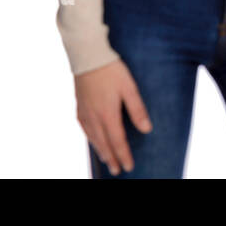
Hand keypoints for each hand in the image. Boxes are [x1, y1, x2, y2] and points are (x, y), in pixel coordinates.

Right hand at [74, 57, 151, 175]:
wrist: (87, 55)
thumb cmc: (111, 69)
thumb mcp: (129, 87)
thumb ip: (137, 109)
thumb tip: (147, 129)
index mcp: (108, 114)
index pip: (118, 141)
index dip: (124, 156)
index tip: (129, 167)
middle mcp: (94, 117)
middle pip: (104, 143)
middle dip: (112, 158)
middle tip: (118, 171)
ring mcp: (85, 112)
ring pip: (93, 137)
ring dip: (101, 150)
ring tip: (107, 160)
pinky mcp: (79, 105)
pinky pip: (84, 128)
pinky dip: (90, 138)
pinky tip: (93, 139)